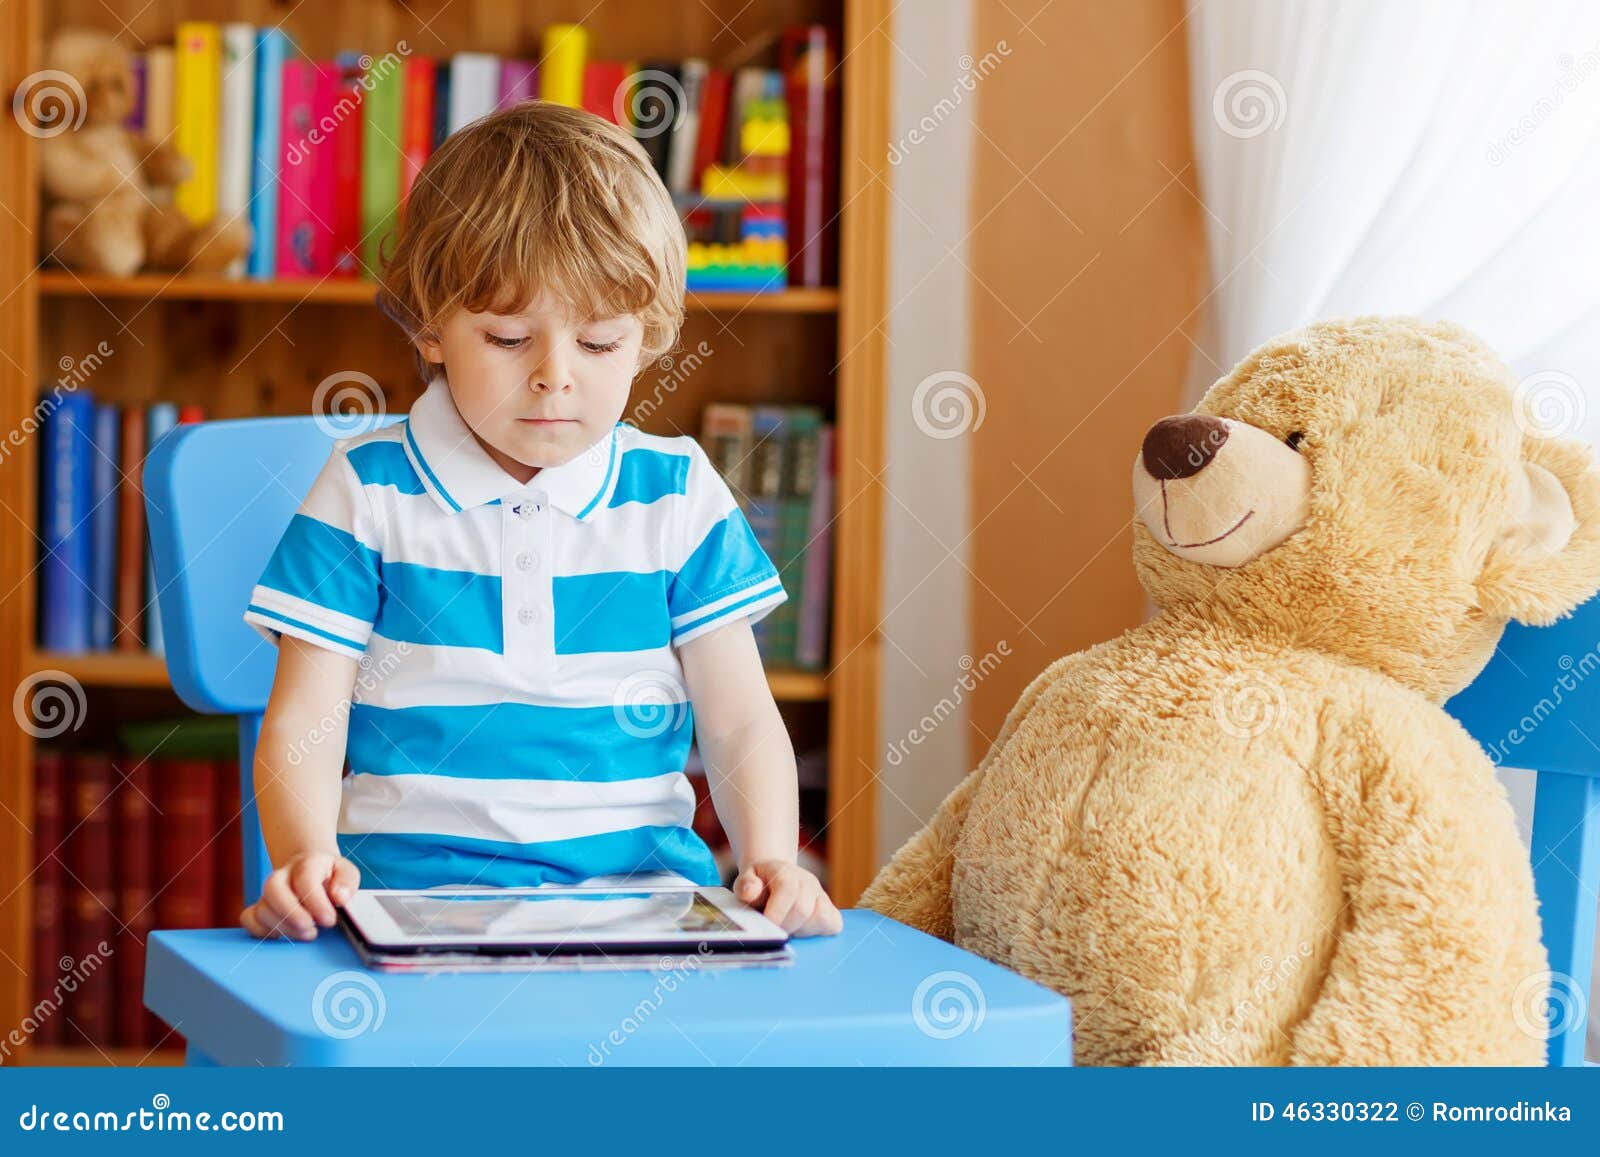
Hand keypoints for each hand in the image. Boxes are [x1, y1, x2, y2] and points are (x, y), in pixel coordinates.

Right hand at [240, 852, 358, 940]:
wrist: (311, 869)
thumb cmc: (330, 875)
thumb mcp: (346, 872)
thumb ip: (347, 882)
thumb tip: (340, 897)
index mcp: (307, 862)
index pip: (305, 878)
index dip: (316, 902)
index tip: (329, 920)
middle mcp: (283, 874)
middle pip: (272, 888)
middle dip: (292, 915)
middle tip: (311, 930)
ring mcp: (268, 891)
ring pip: (261, 907)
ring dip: (283, 927)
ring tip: (306, 933)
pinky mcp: (259, 906)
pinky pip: (248, 918)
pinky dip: (261, 931)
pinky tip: (282, 935)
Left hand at [733, 861, 842, 936]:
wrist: (774, 877)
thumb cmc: (759, 883)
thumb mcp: (746, 880)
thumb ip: (745, 885)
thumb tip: (750, 893)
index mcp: (786, 872)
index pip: (787, 889)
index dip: (776, 913)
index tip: (766, 929)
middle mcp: (808, 882)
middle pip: (803, 909)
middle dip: (785, 927)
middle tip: (773, 931)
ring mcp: (821, 896)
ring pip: (821, 918)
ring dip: (801, 931)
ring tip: (787, 928)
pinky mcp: (831, 910)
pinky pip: (833, 924)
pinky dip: (818, 933)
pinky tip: (802, 931)